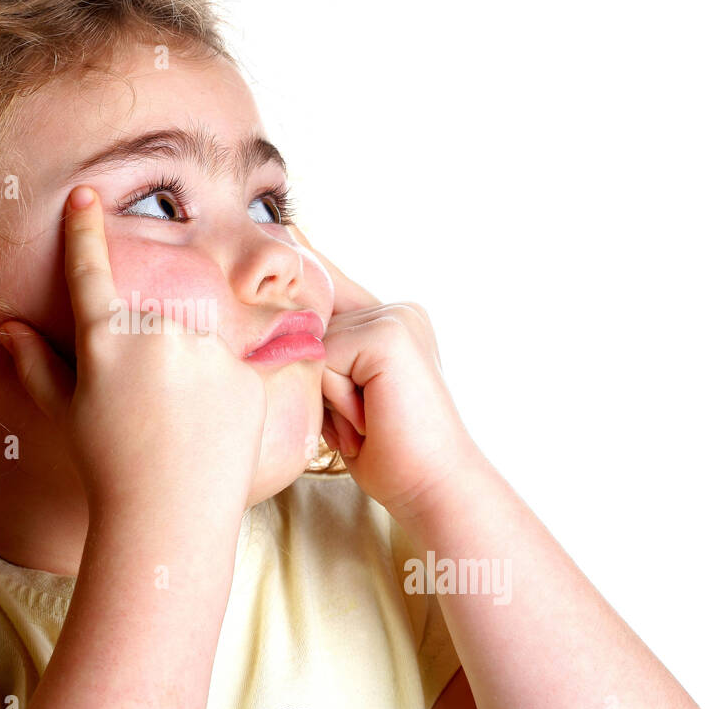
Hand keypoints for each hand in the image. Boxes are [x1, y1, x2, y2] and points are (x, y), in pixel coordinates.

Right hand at [0, 185, 268, 517]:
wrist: (171, 517)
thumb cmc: (109, 467)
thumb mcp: (66, 414)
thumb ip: (36, 364)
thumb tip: (6, 328)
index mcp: (104, 337)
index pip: (90, 269)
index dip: (85, 230)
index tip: (86, 196)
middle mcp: (154, 329)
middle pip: (150, 317)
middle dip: (149, 351)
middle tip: (147, 411)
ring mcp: (204, 346)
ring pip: (192, 340)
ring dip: (185, 369)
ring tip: (177, 425)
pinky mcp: (244, 367)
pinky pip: (228, 365)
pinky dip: (217, 390)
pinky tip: (206, 431)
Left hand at [291, 226, 480, 519]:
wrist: (431, 483)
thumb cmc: (386, 452)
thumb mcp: (344, 396)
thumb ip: (323, 358)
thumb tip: (278, 329)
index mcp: (389, 320)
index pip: (334, 285)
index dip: (307, 259)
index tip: (283, 224)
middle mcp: (396, 309)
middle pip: (311, 323)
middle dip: (319, 377)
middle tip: (363, 418)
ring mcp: (396, 317)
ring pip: (314, 342)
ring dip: (328, 392)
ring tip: (367, 420)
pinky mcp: (390, 334)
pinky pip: (325, 357)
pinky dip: (338, 396)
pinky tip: (372, 416)